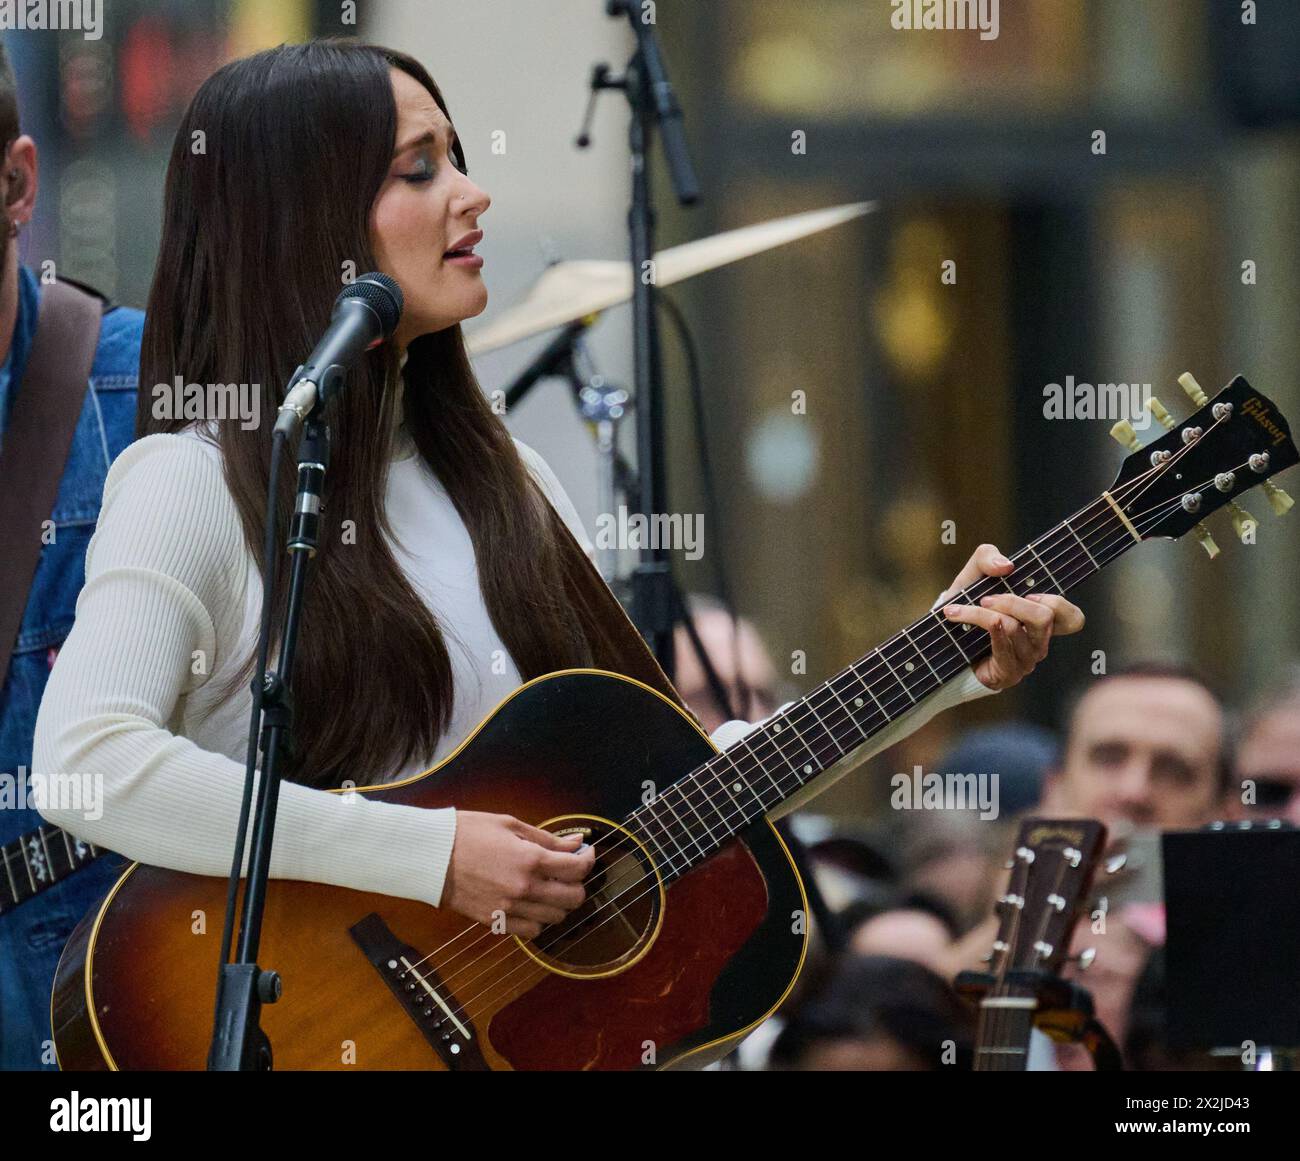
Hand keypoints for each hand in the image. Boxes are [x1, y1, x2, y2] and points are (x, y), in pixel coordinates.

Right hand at [443, 812, 594, 938]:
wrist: (430, 855)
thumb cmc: (468, 833)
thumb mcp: (511, 825)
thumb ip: (548, 838)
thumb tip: (577, 843)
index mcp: (531, 859)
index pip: (578, 869)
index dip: (588, 860)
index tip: (585, 854)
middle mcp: (525, 888)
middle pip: (574, 898)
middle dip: (578, 884)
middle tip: (568, 872)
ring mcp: (510, 908)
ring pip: (556, 918)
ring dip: (559, 903)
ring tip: (549, 888)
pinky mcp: (496, 922)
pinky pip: (532, 931)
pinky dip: (538, 920)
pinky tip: (531, 904)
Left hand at [939, 543, 1084, 691]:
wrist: (942, 639)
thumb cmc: (966, 606)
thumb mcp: (974, 575)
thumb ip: (987, 557)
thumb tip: (1006, 565)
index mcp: (1040, 620)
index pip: (1073, 619)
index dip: (1058, 603)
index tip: (1030, 592)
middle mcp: (1038, 642)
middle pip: (1044, 617)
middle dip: (1011, 601)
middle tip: (985, 598)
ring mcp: (1025, 660)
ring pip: (1015, 628)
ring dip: (982, 613)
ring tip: (958, 609)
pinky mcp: (1007, 673)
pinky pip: (1003, 648)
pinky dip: (984, 628)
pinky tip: (962, 618)